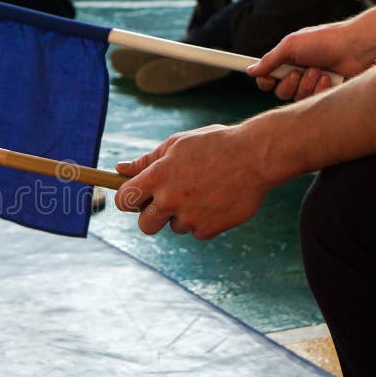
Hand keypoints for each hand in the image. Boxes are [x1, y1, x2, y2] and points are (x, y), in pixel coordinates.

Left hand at [113, 125, 271, 239]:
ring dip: (182, 215)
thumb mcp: (176, 144)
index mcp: (157, 176)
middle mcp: (170, 200)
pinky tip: (216, 200)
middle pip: (144, 225)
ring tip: (202, 191)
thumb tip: (119, 168)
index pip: (123, 200)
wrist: (257, 156)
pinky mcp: (209, 229)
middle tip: (167, 201)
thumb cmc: (214, 145)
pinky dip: (203, 221)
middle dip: (151, 216)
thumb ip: (146, 161)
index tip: (135, 198)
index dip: (127, 200)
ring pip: (174, 227)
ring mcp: (190, 217)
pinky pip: (196, 232)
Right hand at [247, 22, 364, 100]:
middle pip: (279, 91)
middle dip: (288, 83)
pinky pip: (311, 100)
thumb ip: (269, 59)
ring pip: (295, 98)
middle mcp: (297, 73)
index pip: (267, 77)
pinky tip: (328, 78)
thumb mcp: (291, 45)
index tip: (266, 79)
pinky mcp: (324, 93)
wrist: (357, 47)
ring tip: (318, 70)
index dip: (264, 80)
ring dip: (305, 84)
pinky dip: (318, 89)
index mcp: (287, 60)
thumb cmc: (326, 40)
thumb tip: (251, 70)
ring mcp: (311, 84)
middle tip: (297, 71)